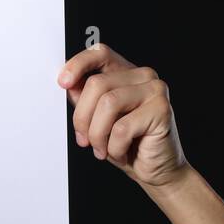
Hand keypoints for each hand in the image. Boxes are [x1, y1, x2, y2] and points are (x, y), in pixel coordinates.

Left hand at [58, 43, 187, 188]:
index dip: (78, 64)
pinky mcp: (161, 110)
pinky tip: (121, 153)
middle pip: (97, 84)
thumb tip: (69, 85)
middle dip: (83, 118)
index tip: (63, 82)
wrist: (157, 170)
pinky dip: (114, 147)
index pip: (100, 53)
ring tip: (103, 149)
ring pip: (107, 104)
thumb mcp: (98, 121)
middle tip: (84, 140)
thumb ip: (86, 99)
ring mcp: (155, 90)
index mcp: (127, 74)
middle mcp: (143, 77)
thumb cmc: (129, 145)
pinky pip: (122, 127)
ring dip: (98, 135)